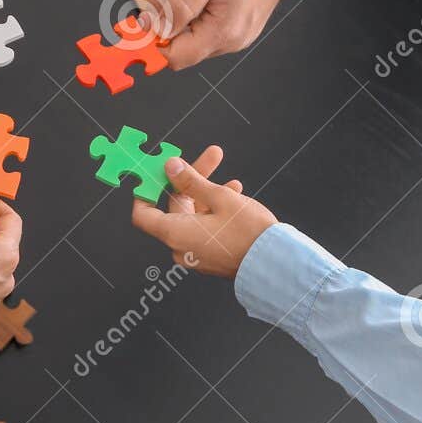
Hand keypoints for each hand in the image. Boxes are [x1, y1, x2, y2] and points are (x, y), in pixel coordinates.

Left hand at [130, 145, 276, 277]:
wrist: (278, 264)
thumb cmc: (249, 233)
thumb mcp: (220, 198)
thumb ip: (192, 181)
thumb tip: (171, 167)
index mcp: (175, 234)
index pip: (143, 215)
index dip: (146, 192)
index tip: (157, 174)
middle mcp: (180, 247)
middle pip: (175, 208)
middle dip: (192, 182)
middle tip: (211, 158)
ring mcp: (196, 255)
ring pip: (193, 217)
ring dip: (208, 195)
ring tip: (231, 182)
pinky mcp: (211, 257)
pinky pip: (204, 229)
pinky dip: (214, 212)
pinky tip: (234, 197)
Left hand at [161, 0, 288, 69]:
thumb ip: (177, 4)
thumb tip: (151, 28)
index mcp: (224, 31)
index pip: (175, 57)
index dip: (152, 41)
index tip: (142, 18)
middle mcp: (230, 42)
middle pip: (179, 47)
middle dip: (163, 20)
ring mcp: (233, 38)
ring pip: (188, 37)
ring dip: (175, 14)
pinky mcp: (232, 30)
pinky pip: (200, 30)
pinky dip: (188, 13)